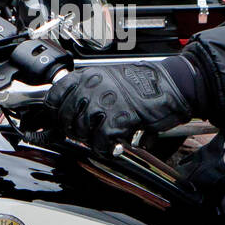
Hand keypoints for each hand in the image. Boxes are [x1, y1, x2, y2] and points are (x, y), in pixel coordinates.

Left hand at [46, 61, 193, 155]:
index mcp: (88, 75)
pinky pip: (101, 142)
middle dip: (73, 129)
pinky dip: (105, 148)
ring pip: (81, 131)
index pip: (55, 95)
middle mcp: (91, 88)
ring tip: (102, 139)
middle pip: (65, 117)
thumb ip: (88, 90)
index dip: (55, 112)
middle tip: (85, 132)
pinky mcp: (117, 121)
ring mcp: (103, 104)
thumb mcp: (108, 78)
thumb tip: (70, 109)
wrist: (169, 85)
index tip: (59, 120)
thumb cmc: (142, 83)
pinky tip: (113, 146)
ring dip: (90, 139)